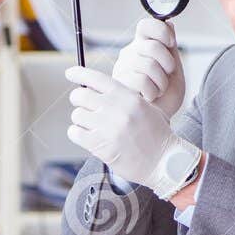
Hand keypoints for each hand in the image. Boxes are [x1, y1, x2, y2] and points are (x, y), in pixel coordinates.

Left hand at [66, 65, 198, 196]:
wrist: (165, 162)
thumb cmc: (156, 134)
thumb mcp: (145, 107)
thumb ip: (124, 97)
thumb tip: (96, 90)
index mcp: (128, 96)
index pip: (97, 78)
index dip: (80, 74)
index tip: (70, 73)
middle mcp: (116, 108)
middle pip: (80, 95)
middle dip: (79, 101)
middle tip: (85, 108)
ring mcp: (107, 127)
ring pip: (77, 115)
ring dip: (81, 120)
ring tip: (91, 127)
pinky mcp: (100, 145)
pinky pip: (75, 132)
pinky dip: (77, 134)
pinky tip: (87, 137)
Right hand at [112, 17, 184, 119]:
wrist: (159, 121)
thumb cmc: (166, 97)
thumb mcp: (174, 70)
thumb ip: (171, 48)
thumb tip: (169, 22)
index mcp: (142, 46)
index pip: (146, 25)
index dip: (160, 31)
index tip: (171, 43)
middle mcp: (129, 55)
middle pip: (151, 46)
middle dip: (167, 63)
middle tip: (167, 75)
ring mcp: (122, 70)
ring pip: (148, 64)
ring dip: (161, 81)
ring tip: (158, 90)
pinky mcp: (118, 86)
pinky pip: (140, 80)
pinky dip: (153, 91)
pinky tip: (150, 97)